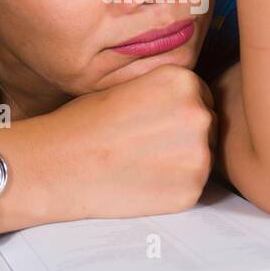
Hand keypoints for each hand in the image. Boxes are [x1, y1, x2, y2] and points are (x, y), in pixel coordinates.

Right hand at [34, 65, 217, 220]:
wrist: (60, 163)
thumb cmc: (84, 123)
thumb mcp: (128, 86)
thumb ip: (166, 93)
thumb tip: (190, 103)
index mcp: (183, 81)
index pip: (202, 97)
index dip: (178, 113)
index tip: (154, 125)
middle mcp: (199, 113)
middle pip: (209, 128)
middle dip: (185, 138)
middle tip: (148, 147)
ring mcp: (199, 154)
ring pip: (204, 158)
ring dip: (183, 163)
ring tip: (142, 164)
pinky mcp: (192, 190)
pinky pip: (194, 187)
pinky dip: (174, 188)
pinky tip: (143, 182)